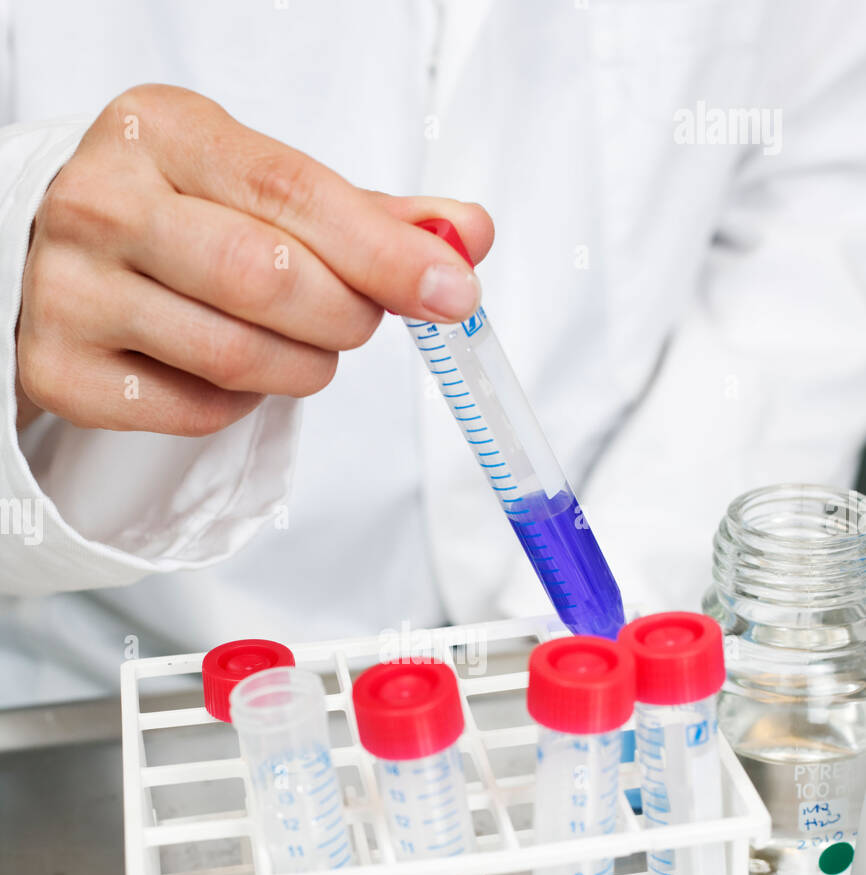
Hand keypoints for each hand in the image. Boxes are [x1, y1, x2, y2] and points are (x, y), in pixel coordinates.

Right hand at [15, 84, 493, 435]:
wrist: (57, 260)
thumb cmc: (179, 218)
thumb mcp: (261, 189)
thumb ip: (368, 214)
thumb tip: (469, 235)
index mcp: (159, 130)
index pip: (291, 192)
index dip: (384, 251)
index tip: (452, 291)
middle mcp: (100, 201)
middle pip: (265, 278)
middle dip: (344, 316)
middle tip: (357, 322)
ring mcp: (69, 290)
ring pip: (235, 356)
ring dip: (303, 368)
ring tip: (305, 349)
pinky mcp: (62, 372)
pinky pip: (195, 411)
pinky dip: (241, 404)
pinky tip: (234, 372)